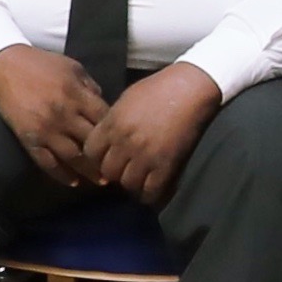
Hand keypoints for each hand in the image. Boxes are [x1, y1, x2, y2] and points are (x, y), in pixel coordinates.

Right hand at [0, 47, 115, 185]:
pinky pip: (47, 163)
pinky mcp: (29, 139)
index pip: (104, 120)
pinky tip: (73, 182)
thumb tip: (105, 106)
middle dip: (107, 156)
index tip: (124, 143)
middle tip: (119, 167)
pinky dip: (61, 175)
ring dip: (89, 171)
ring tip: (101, 181)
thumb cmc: (42, 64)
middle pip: (92, 142)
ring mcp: (46, 129)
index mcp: (77, 95)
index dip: (116, 133)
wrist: (6, 65)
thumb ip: (91, 87)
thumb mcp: (73, 68)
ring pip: (73, 157)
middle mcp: (64, 115)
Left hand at [87, 63, 225, 194]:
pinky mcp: (165, 165)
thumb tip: (105, 141)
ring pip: (127, 184)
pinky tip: (153, 187)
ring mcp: (145, 155)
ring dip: (132, 183)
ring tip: (140, 178)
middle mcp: (124, 142)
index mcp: (112, 123)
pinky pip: (150, 192)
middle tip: (124, 169)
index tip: (105, 158)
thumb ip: (112, 122)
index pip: (90, 153)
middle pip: (107, 172)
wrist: (190, 88)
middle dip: (114, 173)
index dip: (96, 158)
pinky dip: (150, 194)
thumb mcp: (125, 101)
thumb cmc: (157, 89)